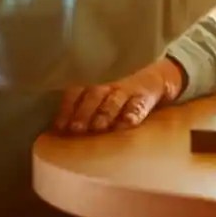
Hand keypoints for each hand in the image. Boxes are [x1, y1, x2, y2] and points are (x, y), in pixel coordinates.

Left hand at [53, 58, 185, 134]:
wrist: (156, 80)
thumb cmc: (119, 99)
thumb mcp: (100, 101)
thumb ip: (82, 114)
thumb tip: (59, 135)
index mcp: (93, 87)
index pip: (76, 93)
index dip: (67, 109)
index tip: (59, 127)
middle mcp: (108, 87)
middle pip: (93, 94)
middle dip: (84, 111)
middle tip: (76, 128)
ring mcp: (128, 91)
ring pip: (114, 99)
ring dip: (105, 112)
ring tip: (99, 127)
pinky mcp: (145, 98)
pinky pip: (139, 105)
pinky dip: (133, 113)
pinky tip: (129, 123)